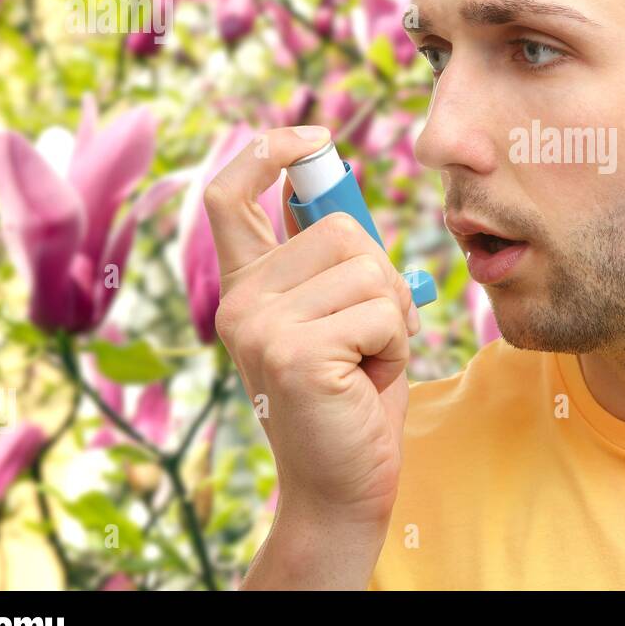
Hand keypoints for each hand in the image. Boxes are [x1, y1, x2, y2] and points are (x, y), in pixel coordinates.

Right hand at [204, 126, 417, 523]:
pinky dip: (395, 344)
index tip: (312, 139)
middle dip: (383, 278)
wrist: (344, 485)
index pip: (229, 197)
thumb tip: (333, 179)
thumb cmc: (355, 396)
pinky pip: (381, 310)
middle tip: (372, 334)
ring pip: (369, 269)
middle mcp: (240, 301)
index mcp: (247, 287)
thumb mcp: (342, 313)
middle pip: (339, 228)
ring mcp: (260, 326)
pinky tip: (368, 380)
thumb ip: (333, 258)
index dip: (266, 152)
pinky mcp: (293, 352)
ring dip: (393, 317)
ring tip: (367, 361)